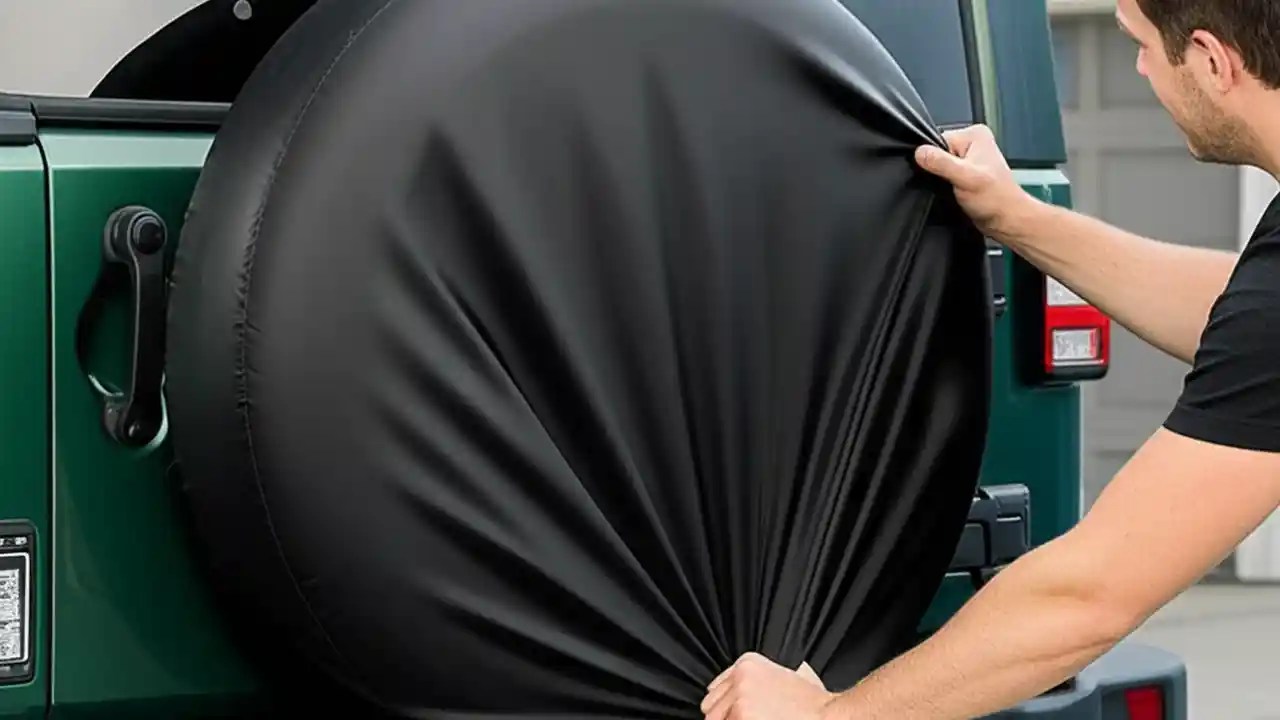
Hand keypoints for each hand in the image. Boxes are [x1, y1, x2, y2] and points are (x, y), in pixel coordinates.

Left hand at [701, 653, 835, 719]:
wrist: (827, 715)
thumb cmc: (809, 704)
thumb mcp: (777, 678)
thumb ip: (747, 683)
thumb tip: (722, 697)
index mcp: (747, 663)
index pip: (715, 690)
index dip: (725, 706)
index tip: (733, 713)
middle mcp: (741, 677)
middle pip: (711, 706)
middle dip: (725, 717)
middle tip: (748, 718)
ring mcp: (740, 697)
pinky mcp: (741, 715)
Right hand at [914, 124, 1038, 243]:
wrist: (1005, 219)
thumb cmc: (997, 199)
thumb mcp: (965, 178)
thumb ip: (941, 163)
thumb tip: (920, 152)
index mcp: (975, 135)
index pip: (937, 139)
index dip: (933, 158)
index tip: (943, 173)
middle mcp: (972, 143)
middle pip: (937, 152)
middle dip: (938, 171)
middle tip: (955, 183)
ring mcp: (968, 158)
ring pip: (939, 166)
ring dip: (942, 180)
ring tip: (959, 188)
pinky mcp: (964, 172)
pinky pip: (944, 175)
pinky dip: (945, 185)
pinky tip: (956, 192)